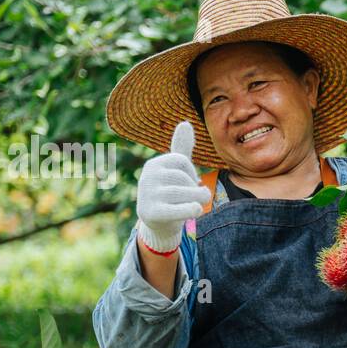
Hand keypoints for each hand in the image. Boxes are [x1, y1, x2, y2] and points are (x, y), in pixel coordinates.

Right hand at [135, 121, 210, 253]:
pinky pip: (180, 209)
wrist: (158, 224)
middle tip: (195, 198)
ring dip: (199, 201)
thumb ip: (181, 148)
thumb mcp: (175, 170)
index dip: (191, 173)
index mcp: (153, 165)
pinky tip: (197, 211)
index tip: (188, 183)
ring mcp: (148, 195)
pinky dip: (192, 210)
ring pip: (187, 193)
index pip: (182, 161)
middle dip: (196, 189)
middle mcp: (147, 178)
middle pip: (184, 178)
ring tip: (197, 206)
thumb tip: (185, 123)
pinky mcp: (152, 213)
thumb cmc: (170, 193)